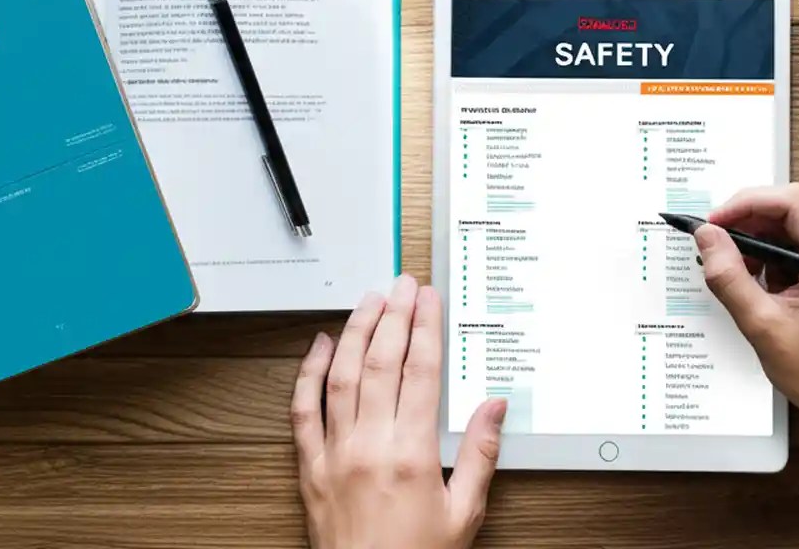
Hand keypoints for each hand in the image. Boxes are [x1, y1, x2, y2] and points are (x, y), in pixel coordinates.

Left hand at [291, 275, 507, 548]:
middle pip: (381, 363)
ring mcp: (335, 453)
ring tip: (369, 300)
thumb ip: (479, 455)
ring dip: (356, 332)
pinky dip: (309, 373)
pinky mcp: (310, 467)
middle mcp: (369, 446)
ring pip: (341, 376)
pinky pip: (302, 409)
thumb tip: (496, 407)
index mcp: (411, 455)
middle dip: (393, 316)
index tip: (429, 300)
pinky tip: (321, 345)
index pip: (421, 373)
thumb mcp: (465, 514)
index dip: (426, 329)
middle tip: (402, 285)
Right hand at [695, 183, 798, 430]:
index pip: (791, 202)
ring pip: (788, 227)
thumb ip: (730, 276)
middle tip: (714, 249)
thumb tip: (706, 235)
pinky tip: (757, 285)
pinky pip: (795, 245)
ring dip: (755, 244)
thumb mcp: (762, 324)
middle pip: (788, 210)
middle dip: (746, 225)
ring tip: (736, 275)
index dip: (745, 205)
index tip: (712, 225)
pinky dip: (768, 258)